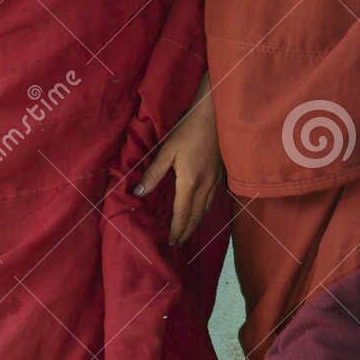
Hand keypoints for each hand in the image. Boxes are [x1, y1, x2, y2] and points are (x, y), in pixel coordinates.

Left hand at [133, 75, 223, 244]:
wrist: (215, 115)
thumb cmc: (189, 130)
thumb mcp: (167, 150)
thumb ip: (153, 173)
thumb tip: (138, 192)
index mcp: (190, 182)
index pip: (182, 213)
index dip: (176, 229)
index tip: (170, 242)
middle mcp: (205, 186)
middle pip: (196, 216)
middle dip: (186, 231)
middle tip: (178, 244)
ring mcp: (215, 181)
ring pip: (205, 209)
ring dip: (196, 223)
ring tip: (188, 233)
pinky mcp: (221, 175)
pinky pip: (212, 200)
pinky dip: (204, 211)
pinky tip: (201, 211)